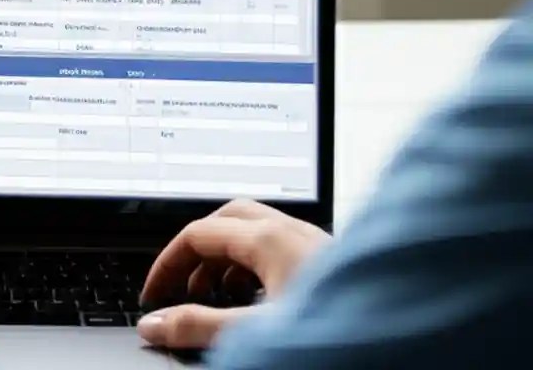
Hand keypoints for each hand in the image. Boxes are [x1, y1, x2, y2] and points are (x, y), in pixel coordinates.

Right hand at [137, 199, 329, 349]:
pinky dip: (253, 265)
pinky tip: (255, 299)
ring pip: (254, 230)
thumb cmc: (340, 330)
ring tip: (214, 294)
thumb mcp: (255, 332)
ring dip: (225, 258)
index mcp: (270, 237)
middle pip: (225, 219)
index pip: (197, 233)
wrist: (407, 341)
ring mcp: (315, 243)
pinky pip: (278, 246)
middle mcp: (293, 231)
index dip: (166, 264)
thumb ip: (199, 327)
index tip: (154, 296)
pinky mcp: (330, 261)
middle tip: (181, 285)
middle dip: (195, 250)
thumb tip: (156, 324)